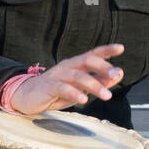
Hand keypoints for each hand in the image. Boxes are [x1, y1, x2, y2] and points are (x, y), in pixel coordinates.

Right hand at [7, 43, 125, 114]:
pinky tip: (84, 100)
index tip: (121, 48)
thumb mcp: (82, 87)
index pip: (93, 54)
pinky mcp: (48, 87)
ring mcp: (58, 76)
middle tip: (116, 75)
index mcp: (76, 64)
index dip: (107, 50)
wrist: (27, 97)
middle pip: (87, 60)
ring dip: (94, 85)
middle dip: (103, 67)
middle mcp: (68, 66)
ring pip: (78, 76)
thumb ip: (100, 81)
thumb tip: (119, 74)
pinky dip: (74, 93)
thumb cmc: (57, 91)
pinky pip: (63, 88)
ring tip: (107, 96)